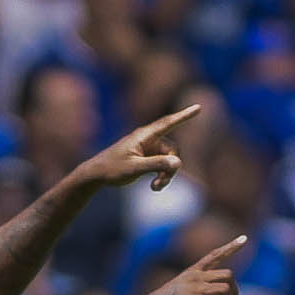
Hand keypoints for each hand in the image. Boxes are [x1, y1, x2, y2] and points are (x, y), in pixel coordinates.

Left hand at [80, 103, 202, 190]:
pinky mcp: (147, 158)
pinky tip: (154, 187)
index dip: (184, 116)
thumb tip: (178, 162)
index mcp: (144, 136)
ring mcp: (149, 149)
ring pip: (169, 160)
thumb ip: (155, 164)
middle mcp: (148, 140)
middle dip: (171, 168)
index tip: (198, 107)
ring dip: (166, 175)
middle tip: (160, 182)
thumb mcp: (134, 168)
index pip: (168, 123)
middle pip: (172, 151)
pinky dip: (161, 176)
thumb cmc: (111, 169)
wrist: (96, 175)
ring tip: (155, 187)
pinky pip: (163, 166)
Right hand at [138, 235, 244, 294]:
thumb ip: (192, 289)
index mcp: (191, 273)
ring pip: (227, 290)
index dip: (230, 247)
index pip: (213, 255)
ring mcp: (195, 289)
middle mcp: (195, 277)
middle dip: (234, 291)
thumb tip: (196, 288)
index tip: (244, 238)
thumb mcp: (176, 292)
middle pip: (228, 275)